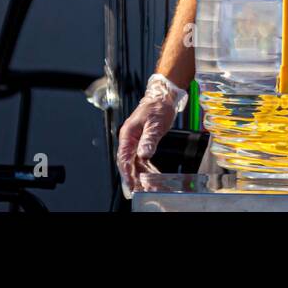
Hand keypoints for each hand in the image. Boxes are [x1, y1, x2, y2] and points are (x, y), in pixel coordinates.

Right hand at [116, 74, 187, 198]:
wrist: (163, 98)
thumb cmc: (157, 107)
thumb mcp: (155, 123)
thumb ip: (149, 139)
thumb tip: (143, 154)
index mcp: (128, 134)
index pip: (124, 157)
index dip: (127, 171)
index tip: (131, 182)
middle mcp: (129, 139)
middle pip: (127, 162)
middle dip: (132, 177)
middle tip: (138, 189)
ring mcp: (135, 141)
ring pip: (135, 162)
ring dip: (140, 174)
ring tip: (146, 185)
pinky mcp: (142, 142)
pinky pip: (141, 158)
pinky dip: (146, 168)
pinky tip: (151, 175)